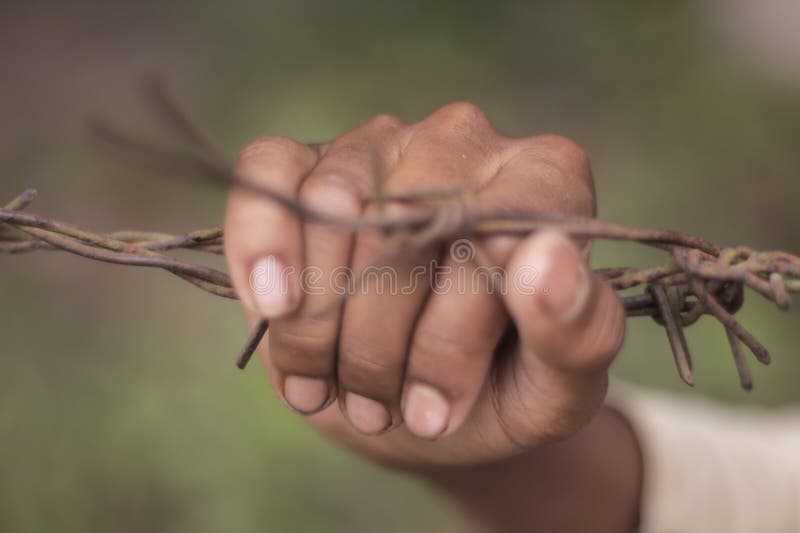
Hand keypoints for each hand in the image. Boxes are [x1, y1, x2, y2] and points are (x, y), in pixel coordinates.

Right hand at [224, 102, 625, 467]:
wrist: (421, 396)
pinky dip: (260, 242)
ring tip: (329, 388)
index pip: (494, 234)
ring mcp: (382, 143)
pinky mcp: (309, 161)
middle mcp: (466, 142)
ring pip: (332, 209)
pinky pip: (269, 172)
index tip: (436, 408)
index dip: (455, 333)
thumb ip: (577, 332)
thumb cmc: (500, 385)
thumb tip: (545, 256)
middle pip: (405, 228)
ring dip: (319, 321)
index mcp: (544, 181)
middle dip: (381, 345)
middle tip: (381, 412)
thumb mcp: (556, 389)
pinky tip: (273, 308)